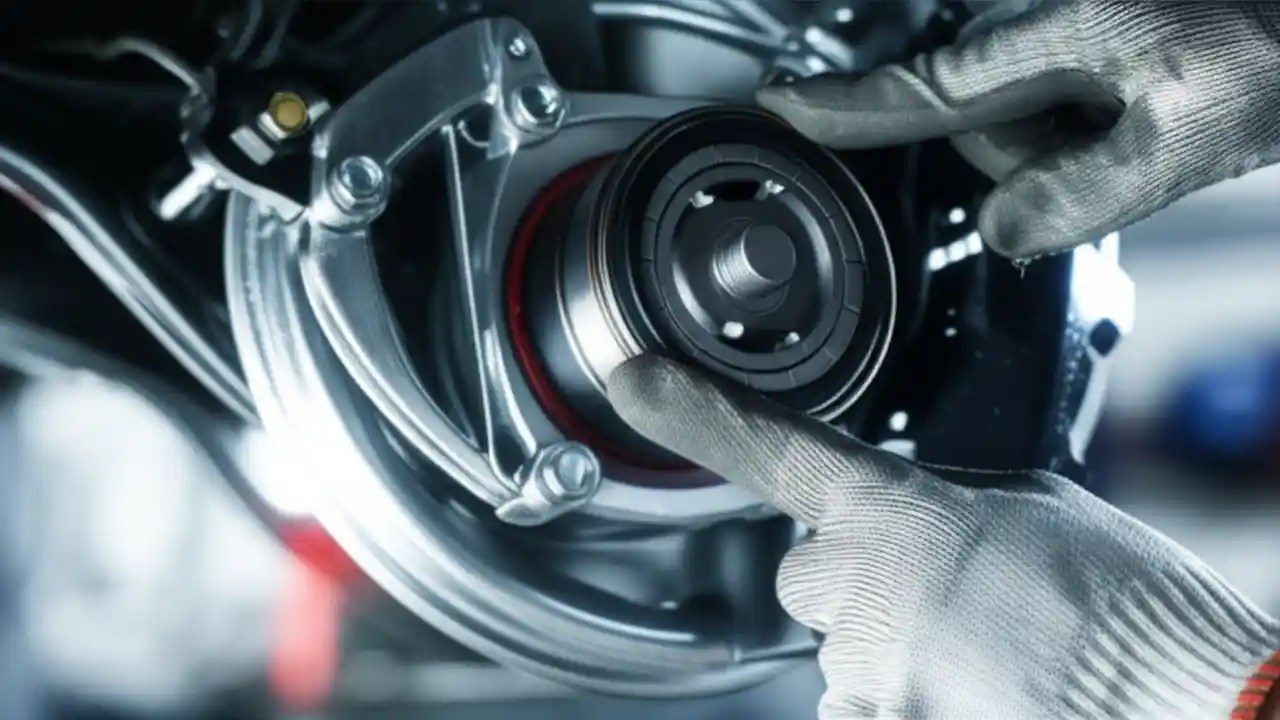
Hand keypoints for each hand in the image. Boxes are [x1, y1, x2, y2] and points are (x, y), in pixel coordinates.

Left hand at [607, 354, 1279, 718]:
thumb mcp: (1030, 507)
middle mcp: (867, 591)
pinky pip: (861, 714)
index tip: (636, 381)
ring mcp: (868, 675)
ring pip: (840, 657)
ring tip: (982, 656)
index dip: (698, 412)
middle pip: (803, 576)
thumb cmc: (1128, 605)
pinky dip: (902, 707)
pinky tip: (970, 694)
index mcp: (901, 511)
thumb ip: (939, 503)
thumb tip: (907, 516)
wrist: (1187, 700)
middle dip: (852, 582)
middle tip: (939, 596)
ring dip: (892, 654)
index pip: (774, 448)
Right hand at [757, 0, 1279, 258]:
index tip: (779, 106)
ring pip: (1011, 131)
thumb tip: (1004, 227)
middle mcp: (1048, 32)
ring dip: (1061, 153)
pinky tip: (1133, 124)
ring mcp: (1062, 43)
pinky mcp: (1079, 58)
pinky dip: (1080, 140)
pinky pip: (1045, 119)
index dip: (845, 107)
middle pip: (973, 128)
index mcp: (1060, 39)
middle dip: (1026, 159)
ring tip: (1135, 131)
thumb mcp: (1185, 141)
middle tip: (1110, 149)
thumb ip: (1080, 195)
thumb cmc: (1271, 62)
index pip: (924, 87)